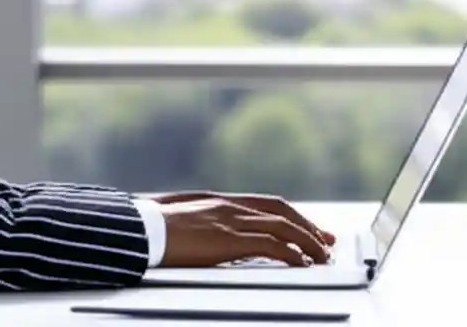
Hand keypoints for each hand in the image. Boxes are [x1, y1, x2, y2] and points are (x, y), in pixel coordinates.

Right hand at [154, 191, 335, 244]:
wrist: (140, 230)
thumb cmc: (152, 229)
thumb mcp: (184, 221)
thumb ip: (205, 225)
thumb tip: (214, 238)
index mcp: (221, 201)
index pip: (269, 204)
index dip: (293, 215)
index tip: (309, 228)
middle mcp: (230, 206)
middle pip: (282, 212)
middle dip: (308, 227)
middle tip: (326, 243)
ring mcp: (231, 221)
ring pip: (283, 227)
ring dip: (307, 242)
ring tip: (321, 258)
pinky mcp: (229, 239)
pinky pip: (271, 245)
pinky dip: (291, 254)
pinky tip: (301, 264)